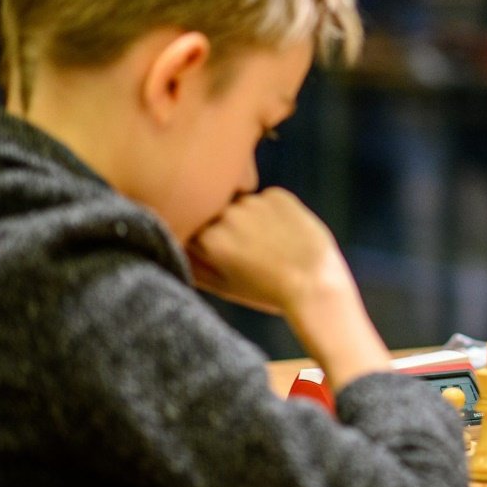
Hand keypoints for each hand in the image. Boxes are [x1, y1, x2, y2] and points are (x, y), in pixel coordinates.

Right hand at [187, 187, 348, 314]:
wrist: (315, 283)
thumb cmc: (266, 291)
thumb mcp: (222, 286)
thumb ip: (191, 264)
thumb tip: (172, 245)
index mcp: (207, 238)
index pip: (192, 229)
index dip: (205, 245)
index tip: (222, 257)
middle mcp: (227, 214)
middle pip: (215, 214)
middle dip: (225, 229)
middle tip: (250, 253)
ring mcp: (254, 201)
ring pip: (240, 205)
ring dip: (248, 219)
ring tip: (269, 245)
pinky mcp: (279, 195)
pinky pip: (266, 200)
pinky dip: (272, 214)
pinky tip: (285, 235)